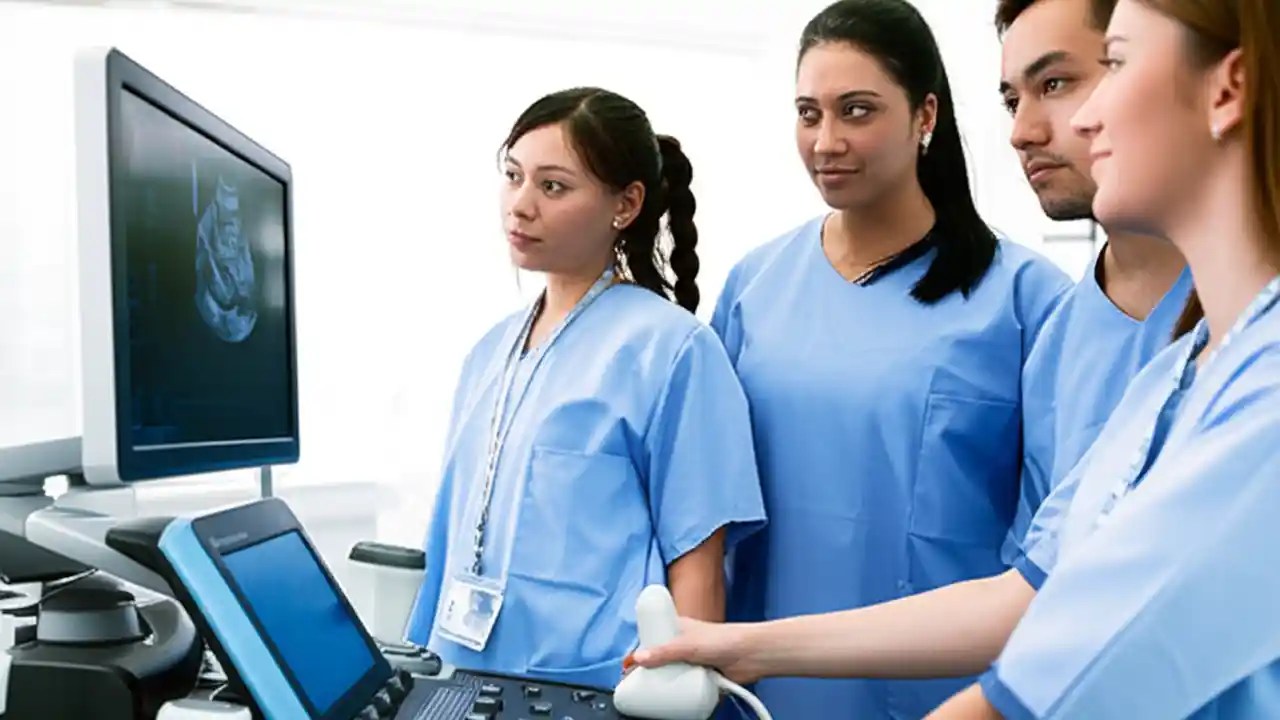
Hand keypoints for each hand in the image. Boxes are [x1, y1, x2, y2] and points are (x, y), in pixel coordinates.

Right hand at [626, 617, 763, 685]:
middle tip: (637, 685)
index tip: (627, 666)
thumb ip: (664, 652)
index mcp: (677, 628)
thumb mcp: (688, 644)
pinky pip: (687, 685)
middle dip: (648, 672)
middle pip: (660, 659)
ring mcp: (693, 661)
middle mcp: (683, 644)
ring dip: (664, 684)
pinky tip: (673, 701)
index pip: (651, 638)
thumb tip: (639, 659)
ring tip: (651, 697)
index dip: (638, 651)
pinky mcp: (703, 675)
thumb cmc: (724, 639)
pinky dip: (680, 693)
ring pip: (673, 674)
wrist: (752, 655)